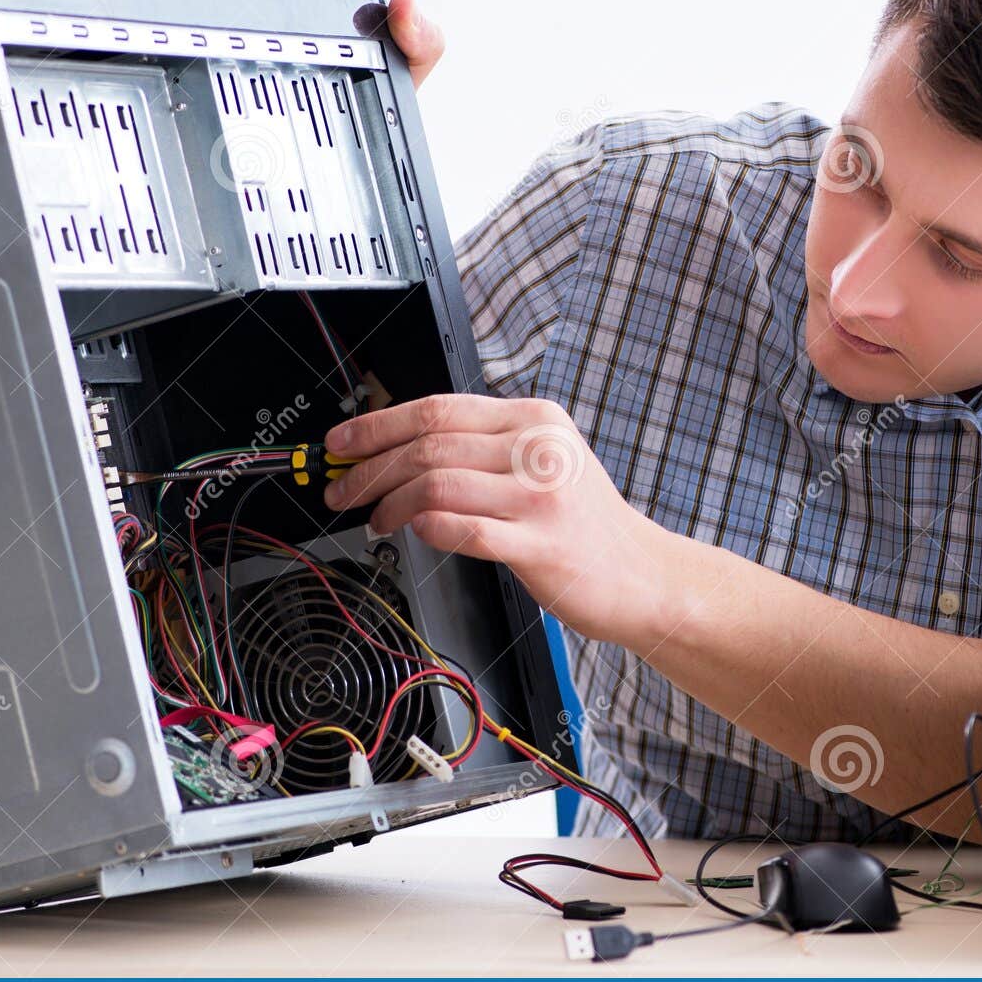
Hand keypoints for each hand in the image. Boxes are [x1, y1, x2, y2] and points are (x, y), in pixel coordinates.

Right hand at [221, 0, 444, 87]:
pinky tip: (219, 28)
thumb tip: (406, 2)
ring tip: (242, 15)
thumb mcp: (412, 65)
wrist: (355, 136)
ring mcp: (270, 15)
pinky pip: (220, 10)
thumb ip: (422, 37)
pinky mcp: (241, 34)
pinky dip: (217, 12)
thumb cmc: (384, 87)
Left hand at [320, 394, 673, 645]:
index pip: (438, 408)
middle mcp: (538, 449)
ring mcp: (540, 497)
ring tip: (376, 520)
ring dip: (389, 504)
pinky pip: (463, 529)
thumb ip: (486, 445)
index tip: (341, 442)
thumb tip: (400, 446)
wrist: (640, 573)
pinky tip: (415, 534)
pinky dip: (427, 529)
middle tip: (342, 490)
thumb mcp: (544, 459)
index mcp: (534, 418)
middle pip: (429, 444)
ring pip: (436, 484)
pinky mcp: (539, 544)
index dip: (378, 424)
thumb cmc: (584, 521)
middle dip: (370, 468)